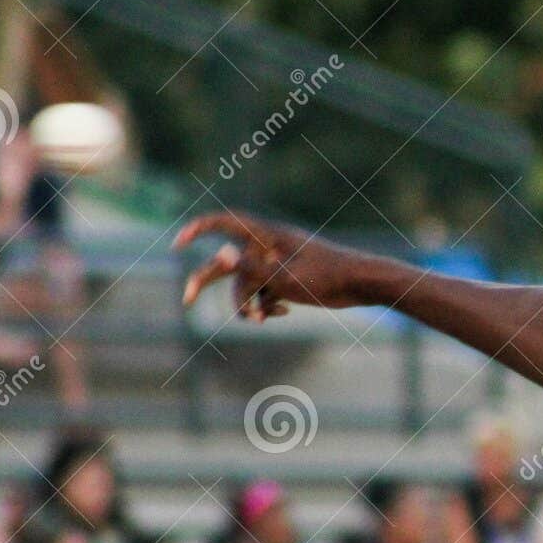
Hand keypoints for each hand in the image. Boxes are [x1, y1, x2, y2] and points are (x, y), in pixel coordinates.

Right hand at [173, 212, 378, 320]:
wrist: (362, 284)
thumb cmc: (327, 277)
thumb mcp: (285, 278)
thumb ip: (250, 269)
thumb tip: (219, 256)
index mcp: (267, 236)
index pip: (225, 223)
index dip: (198, 229)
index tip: (179, 244)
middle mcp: (269, 247)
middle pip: (228, 264)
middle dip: (209, 282)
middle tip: (187, 301)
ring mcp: (278, 264)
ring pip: (247, 285)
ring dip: (248, 303)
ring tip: (262, 319)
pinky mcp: (288, 279)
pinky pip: (265, 293)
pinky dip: (267, 305)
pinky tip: (283, 314)